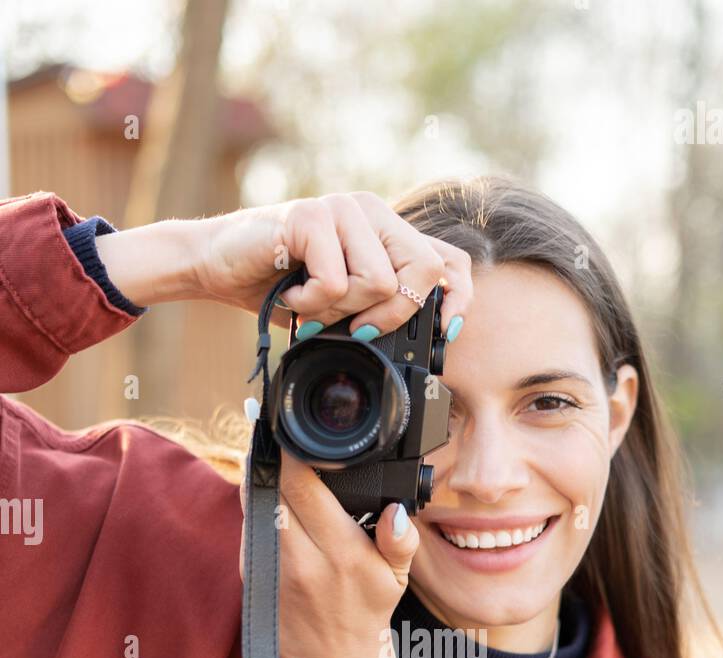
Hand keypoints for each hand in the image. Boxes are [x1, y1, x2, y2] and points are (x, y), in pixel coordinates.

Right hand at [195, 190, 471, 338]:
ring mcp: (341, 207)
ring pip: (379, 282)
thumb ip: (379, 304)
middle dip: (391, 315)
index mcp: (384, 230)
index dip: (457, 296)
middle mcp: (370, 211)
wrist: (217, 264)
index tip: (446, 332)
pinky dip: (310, 304)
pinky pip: (335, 282)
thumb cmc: (280, 286)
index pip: (447, 258)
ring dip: (339, 310)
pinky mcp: (311, 215)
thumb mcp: (342, 301)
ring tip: (309, 303)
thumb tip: (427, 337)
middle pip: (422, 271)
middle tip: (353, 327)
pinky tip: (290, 294)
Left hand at [239, 451, 420, 657]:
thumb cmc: (366, 614)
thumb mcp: (396, 579)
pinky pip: (249, 524)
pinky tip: (269, 489)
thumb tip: (397, 511)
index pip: (306, 487)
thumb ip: (400, 542)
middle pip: (274, 488)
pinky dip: (258, 503)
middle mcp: (301, 557)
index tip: (297, 433)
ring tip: (272, 452)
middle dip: (275, 458)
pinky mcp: (252, 573)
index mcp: (341, 553)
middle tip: (280, 432)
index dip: (296, 454)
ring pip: (255, 502)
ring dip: (262, 476)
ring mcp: (271, 566)